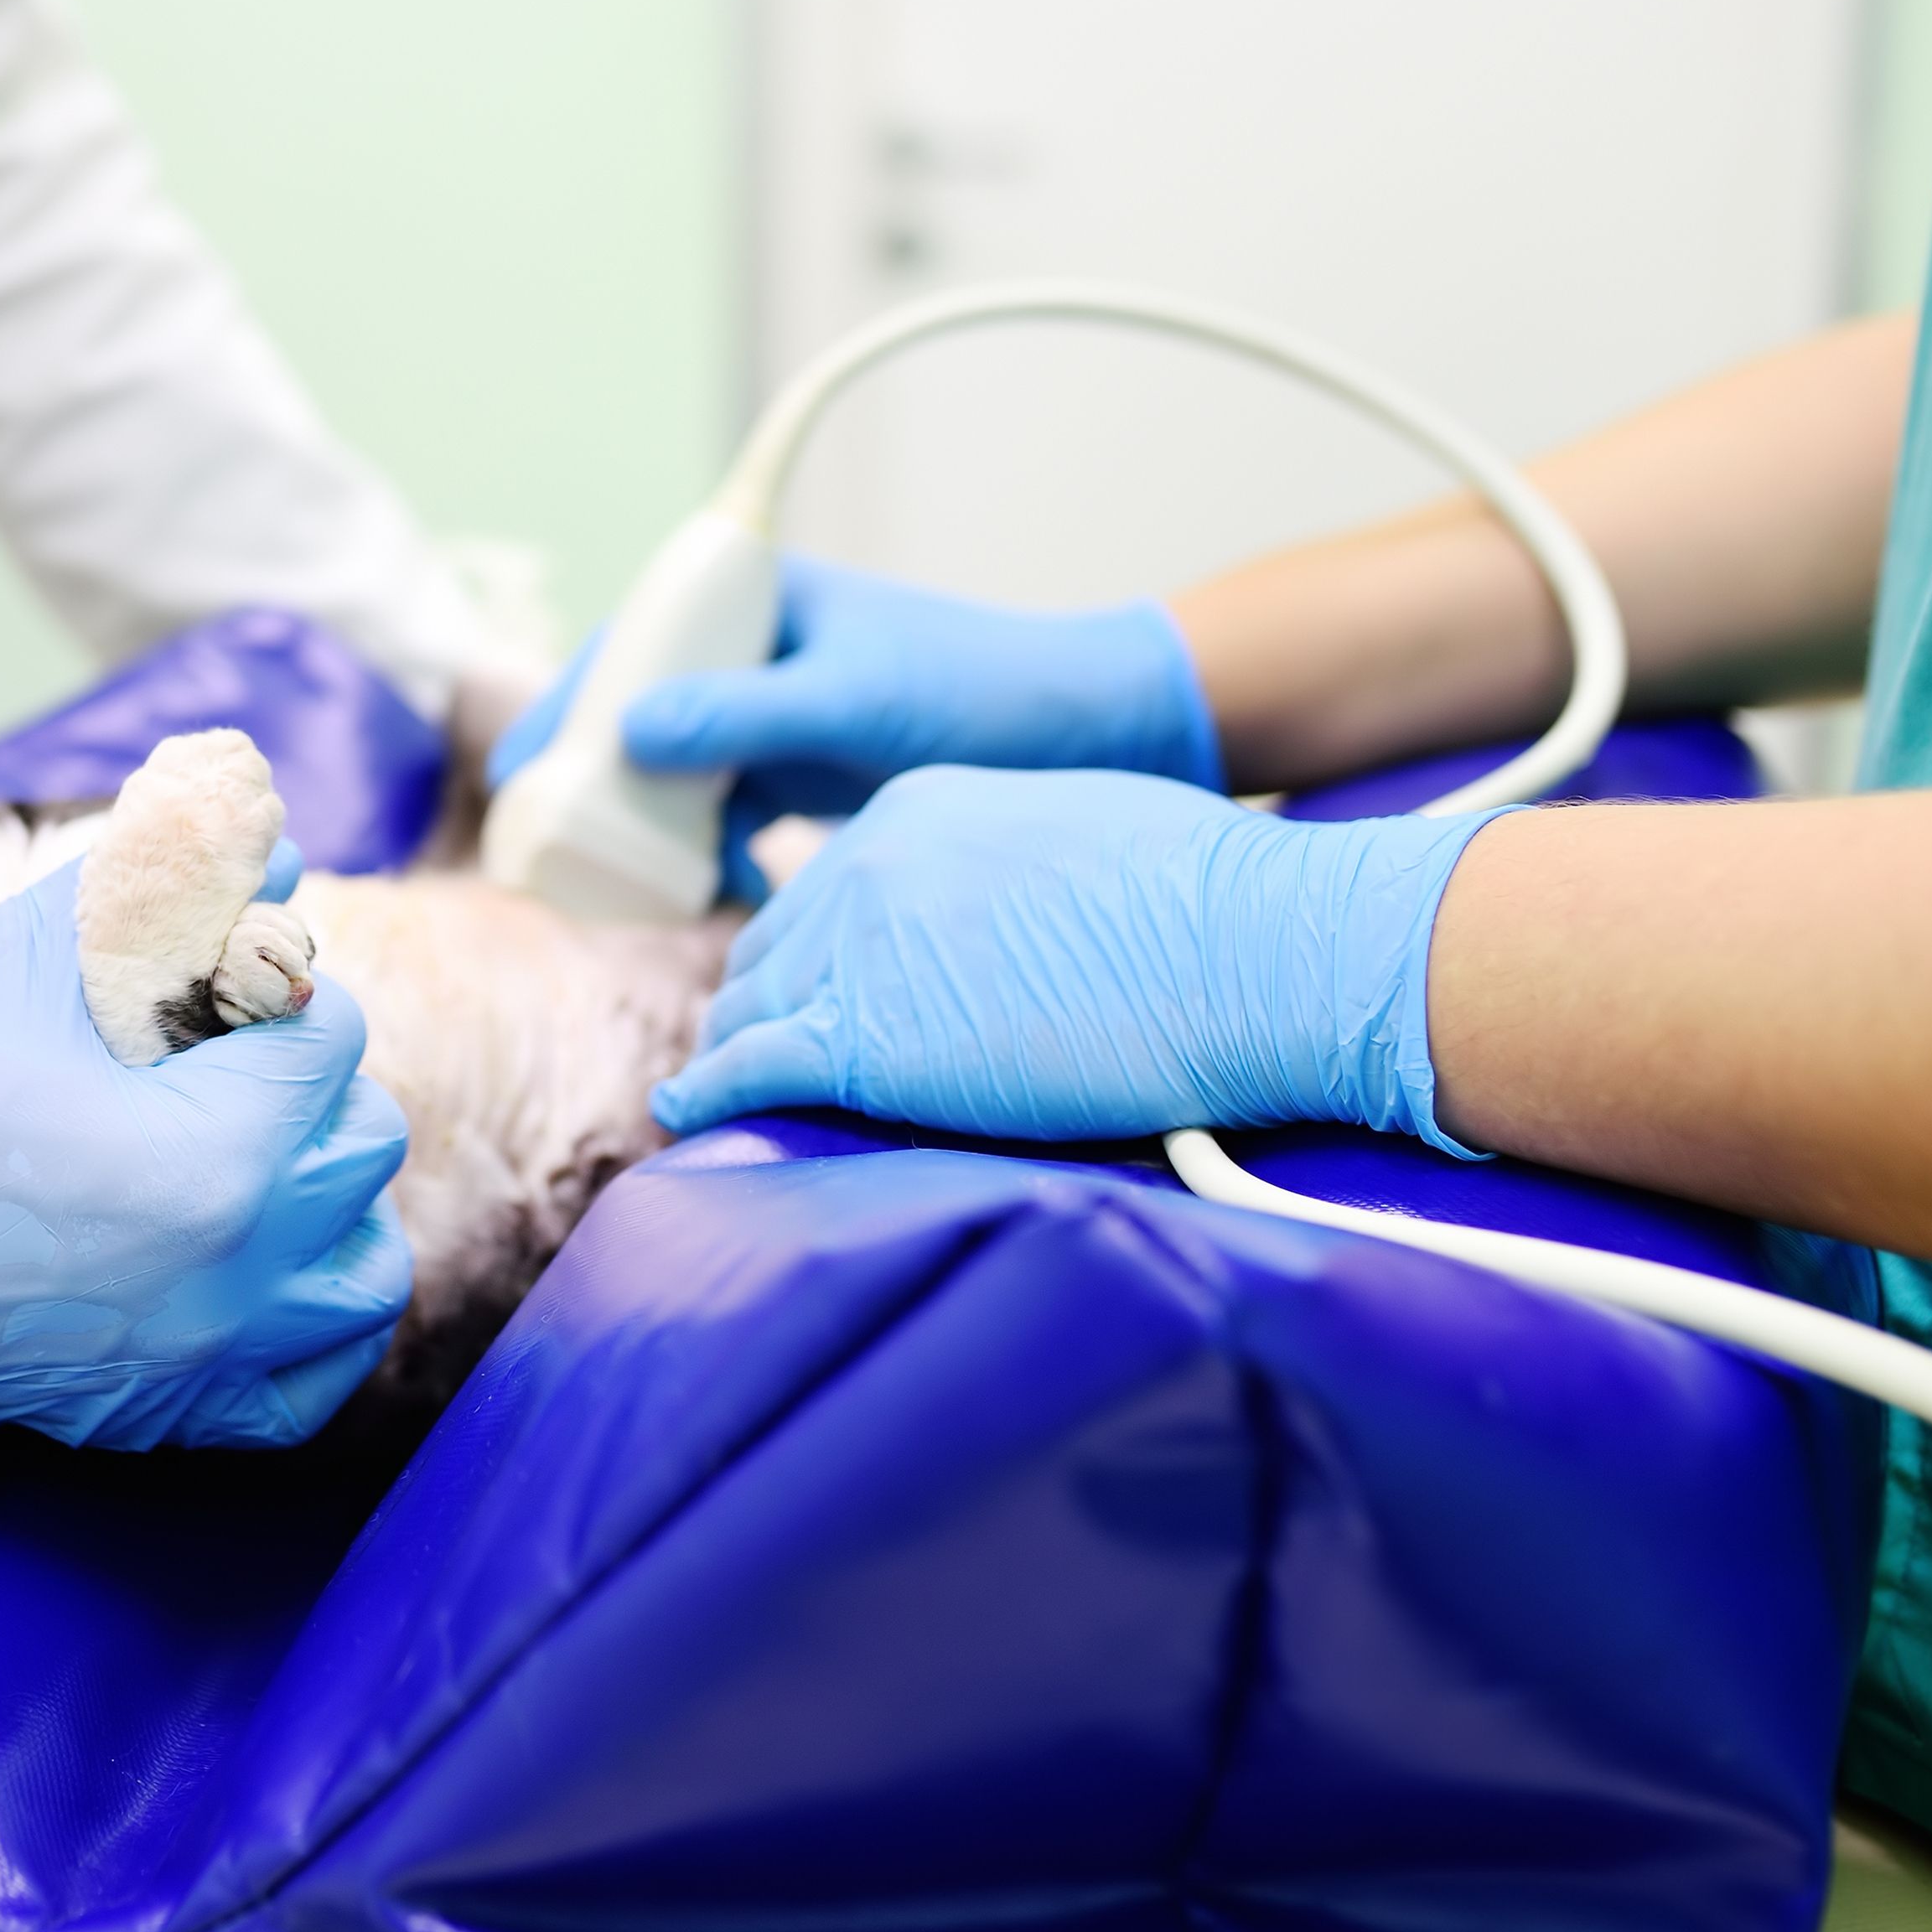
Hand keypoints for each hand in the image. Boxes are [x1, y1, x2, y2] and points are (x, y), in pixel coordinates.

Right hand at [0, 865, 410, 1448]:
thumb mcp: (22, 958)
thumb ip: (171, 892)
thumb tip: (283, 845)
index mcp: (209, 1167)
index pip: (326, 1036)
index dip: (260, 983)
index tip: (189, 976)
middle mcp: (226, 1288)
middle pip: (359, 1145)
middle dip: (296, 1075)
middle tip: (202, 1047)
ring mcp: (191, 1369)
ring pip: (362, 1276)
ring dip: (324, 1197)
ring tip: (238, 1142)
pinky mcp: (146, 1418)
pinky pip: (305, 1387)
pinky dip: (304, 1323)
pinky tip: (247, 1257)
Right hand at [490, 556, 1221, 897]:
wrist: (1091, 734)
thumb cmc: (983, 690)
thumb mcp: (855, 701)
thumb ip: (745, 716)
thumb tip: (627, 733)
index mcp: (757, 599)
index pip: (631, 641)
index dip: (565, 707)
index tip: (521, 777)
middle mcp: (752, 653)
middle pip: (635, 714)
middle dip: (596, 782)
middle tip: (555, 852)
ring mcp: (774, 715)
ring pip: (674, 772)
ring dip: (652, 826)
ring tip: (634, 885)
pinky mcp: (800, 771)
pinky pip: (722, 812)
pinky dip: (710, 851)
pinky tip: (725, 892)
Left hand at [650, 766, 1507, 1148]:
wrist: (1249, 945)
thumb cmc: (1209, 898)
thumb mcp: (1074, 841)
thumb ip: (1000, 877)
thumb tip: (997, 929)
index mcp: (914, 814)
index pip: (824, 890)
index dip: (814, 948)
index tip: (812, 987)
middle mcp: (863, 868)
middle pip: (774, 948)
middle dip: (763, 1001)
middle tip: (755, 1052)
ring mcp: (854, 953)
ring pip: (749, 1009)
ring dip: (737, 1052)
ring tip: (725, 1093)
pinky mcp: (861, 1040)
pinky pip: (746, 1070)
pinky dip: (707, 1096)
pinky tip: (682, 1117)